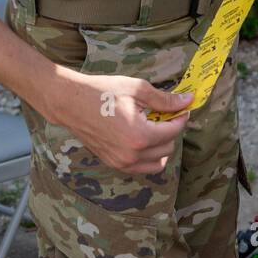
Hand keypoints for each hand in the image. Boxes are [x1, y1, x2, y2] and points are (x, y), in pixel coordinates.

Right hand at [48, 72, 193, 174]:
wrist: (70, 102)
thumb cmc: (102, 92)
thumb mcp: (137, 89)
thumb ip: (165, 99)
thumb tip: (187, 101)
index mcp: (140, 136)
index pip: (173, 131)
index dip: (180, 117)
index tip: (181, 108)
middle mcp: (132, 155)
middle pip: (168, 148)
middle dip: (170, 130)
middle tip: (163, 114)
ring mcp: (122, 163)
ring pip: (157, 163)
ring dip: (161, 146)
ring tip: (152, 127)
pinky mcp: (113, 164)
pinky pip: (140, 168)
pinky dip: (147, 157)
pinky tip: (141, 138)